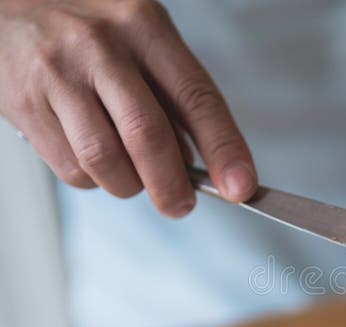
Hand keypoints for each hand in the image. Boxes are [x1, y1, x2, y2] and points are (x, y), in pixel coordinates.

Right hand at [0, 0, 256, 216]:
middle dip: (171, 186)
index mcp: (144, 27)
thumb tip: (200, 165)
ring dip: (128, 185)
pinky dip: (93, 179)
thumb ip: (173, 98)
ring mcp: (57, 75)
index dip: (224, 149)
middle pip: (147, 134)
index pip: (196, 97)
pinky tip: (94, 157)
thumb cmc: (89, 31)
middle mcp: (100, 47)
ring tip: (132, 176)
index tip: (240, 187)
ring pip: (104, 160)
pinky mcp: (23, 104)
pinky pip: (70, 168)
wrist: (8, 7)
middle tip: (181, 205)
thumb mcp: (142, 41)